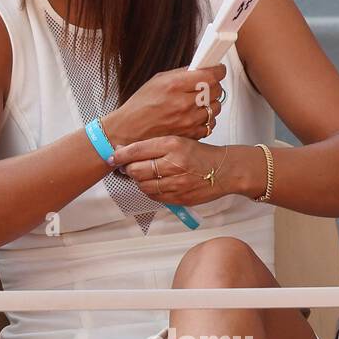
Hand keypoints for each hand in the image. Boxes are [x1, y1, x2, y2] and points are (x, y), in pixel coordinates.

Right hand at [104, 64, 225, 145]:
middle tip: (204, 86)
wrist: (128, 131)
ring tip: (196, 103)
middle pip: (217, 90)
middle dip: (212, 86)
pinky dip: (205, 119)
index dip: (217, 71)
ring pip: (216, 107)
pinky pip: (210, 123)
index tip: (217, 69)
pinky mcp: (191, 135)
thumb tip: (200, 68)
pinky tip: (194, 116)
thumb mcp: (157, 81)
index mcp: (174, 85)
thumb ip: (181, 74)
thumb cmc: (140, 106)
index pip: (210, 75)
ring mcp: (188, 121)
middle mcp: (183, 103)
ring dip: (209, 103)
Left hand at [109, 137, 233, 206]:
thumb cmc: (200, 154)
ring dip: (138, 181)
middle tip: (128, 166)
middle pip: (136, 170)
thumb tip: (125, 150)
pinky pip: (154, 196)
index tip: (113, 157)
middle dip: (128, 169)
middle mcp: (173, 163)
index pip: (136, 150)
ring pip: (142, 185)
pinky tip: (155, 183)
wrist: (226, 170)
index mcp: (172, 144)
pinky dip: (150, 190)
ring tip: (144, 174)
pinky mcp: (179, 198)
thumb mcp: (178, 140)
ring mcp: (176, 183)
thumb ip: (153, 146)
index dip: (120, 155)